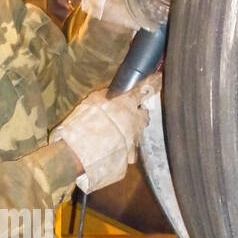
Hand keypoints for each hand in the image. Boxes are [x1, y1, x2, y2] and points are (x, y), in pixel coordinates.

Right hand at [51, 78, 158, 192]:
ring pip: (137, 134)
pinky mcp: (129, 157)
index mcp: (126, 104)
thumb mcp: (90, 103)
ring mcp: (134, 141)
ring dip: (129, 133)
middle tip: (125, 114)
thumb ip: (104, 97)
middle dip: (138, 114)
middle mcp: (135, 122)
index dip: (152, 83)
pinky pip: (129, 152)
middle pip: (144, 115)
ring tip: (112, 135)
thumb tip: (109, 95)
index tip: (157, 79)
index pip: (144, 89)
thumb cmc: (82, 127)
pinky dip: (122, 151)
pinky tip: (110, 151)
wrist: (79, 154)